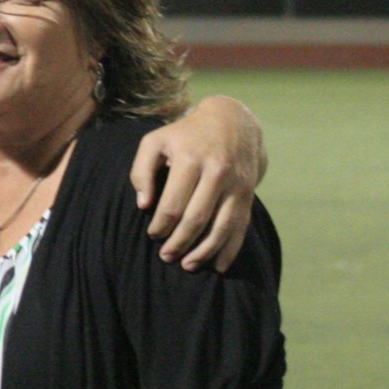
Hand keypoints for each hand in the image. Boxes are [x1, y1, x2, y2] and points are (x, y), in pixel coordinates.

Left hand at [131, 95, 264, 271]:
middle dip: (180, 243)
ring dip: (205, 252)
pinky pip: (241, 227)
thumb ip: (141, 170)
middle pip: (197, 218)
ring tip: (188, 266)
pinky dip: (230, 249)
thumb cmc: (184, 135)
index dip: (161, 225)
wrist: (231, 122)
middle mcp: (217, 172)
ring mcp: (236, 185)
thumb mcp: (155, 142)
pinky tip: (219, 266)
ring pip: (222, 227)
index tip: (153, 235)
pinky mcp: (248, 195)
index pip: (173, 203)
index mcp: (190, 159)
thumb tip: (143, 204)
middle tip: (166, 257)